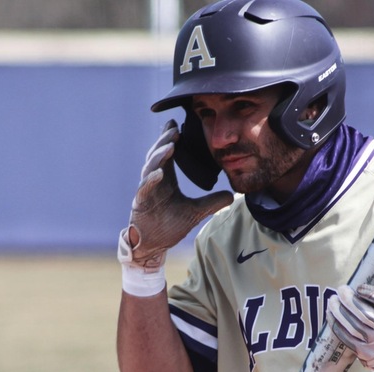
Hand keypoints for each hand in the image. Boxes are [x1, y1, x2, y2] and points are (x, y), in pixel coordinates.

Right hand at [121, 119, 232, 270]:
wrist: (154, 245)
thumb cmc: (169, 226)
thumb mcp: (195, 212)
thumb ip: (212, 202)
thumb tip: (232, 195)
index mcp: (165, 180)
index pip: (167, 156)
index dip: (171, 140)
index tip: (179, 125)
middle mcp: (154, 182)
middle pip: (157, 156)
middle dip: (165, 141)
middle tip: (175, 128)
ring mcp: (146, 192)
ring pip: (150, 168)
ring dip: (159, 156)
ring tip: (170, 145)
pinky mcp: (140, 204)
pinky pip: (145, 189)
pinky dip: (151, 180)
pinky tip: (159, 173)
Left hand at [327, 284, 373, 371]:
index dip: (372, 294)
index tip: (359, 287)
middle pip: (366, 315)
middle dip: (349, 301)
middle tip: (340, 289)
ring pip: (353, 326)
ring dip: (339, 311)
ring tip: (332, 300)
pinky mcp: (364, 353)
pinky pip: (346, 337)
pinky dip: (336, 324)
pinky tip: (330, 313)